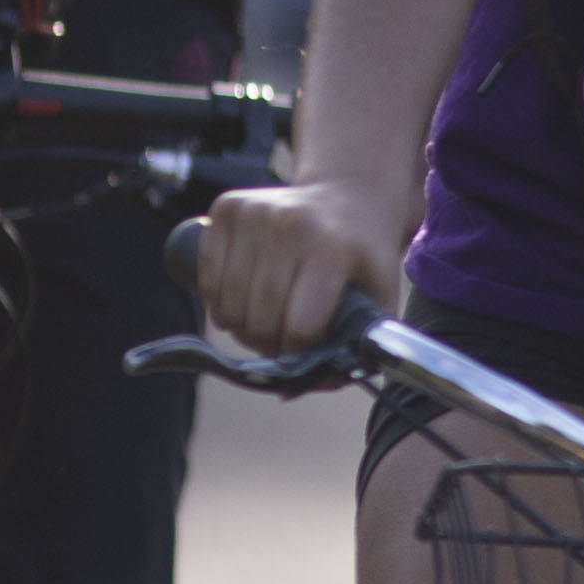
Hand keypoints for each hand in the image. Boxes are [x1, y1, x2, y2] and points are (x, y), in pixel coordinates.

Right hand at [193, 178, 405, 356]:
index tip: (309, 344)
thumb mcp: (377, 302)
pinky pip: (207, 280)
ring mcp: (255, 213)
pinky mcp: (226, 208)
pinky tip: (244, 297)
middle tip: (282, 337)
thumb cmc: (363, 257)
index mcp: (332, 250)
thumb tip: (290, 391)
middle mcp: (289, 226)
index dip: (299, 351)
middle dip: (267, 343)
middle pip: (258, 320)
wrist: (348, 193)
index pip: (298, 328)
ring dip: (241, 327)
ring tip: (264, 318)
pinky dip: (219, 302)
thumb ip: (349, 354)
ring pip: (227, 304)